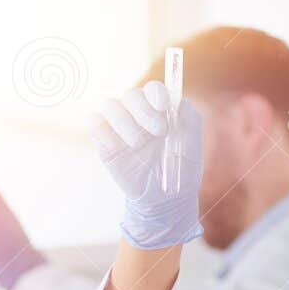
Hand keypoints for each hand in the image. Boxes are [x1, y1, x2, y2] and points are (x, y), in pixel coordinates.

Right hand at [89, 82, 203, 250]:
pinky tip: (119, 146)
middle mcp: (138, 114)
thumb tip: (180, 101)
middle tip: (159, 132)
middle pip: (131, 94)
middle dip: (144, 110)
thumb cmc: (181, 172)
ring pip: (110, 105)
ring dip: (124, 121)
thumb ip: (190, 121)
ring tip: (138, 144)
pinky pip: (95, 122)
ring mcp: (119, 127)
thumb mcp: (193, 147)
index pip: (153, 89)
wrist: (165, 200)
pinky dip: (105, 130)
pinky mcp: (104, 141)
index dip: (156, 93)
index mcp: (160, 110)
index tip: (164, 107)